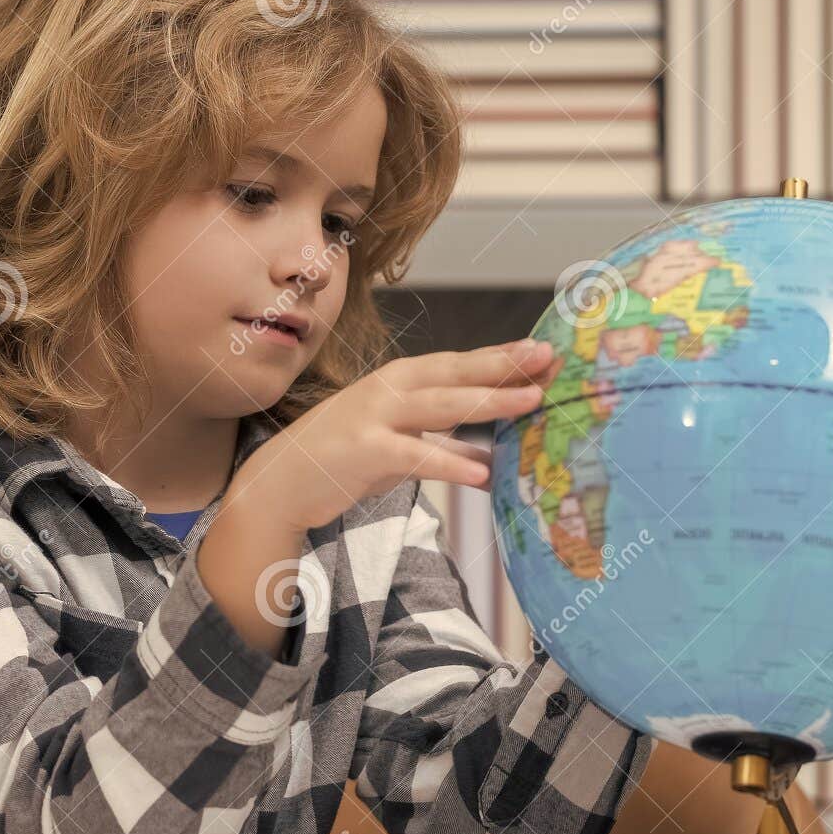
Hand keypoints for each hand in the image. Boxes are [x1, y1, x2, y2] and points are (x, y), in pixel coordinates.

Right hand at [234, 337, 554, 533]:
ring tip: (531, 402)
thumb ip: (448, 450)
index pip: (463, 365)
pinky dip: (450, 464)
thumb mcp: (402, 447)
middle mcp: (392, 388)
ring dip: (489, 401)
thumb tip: (495, 462)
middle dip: (506, 365)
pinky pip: (416, 455)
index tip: (549, 353)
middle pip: (458, 374)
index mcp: (404, 381)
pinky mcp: (365, 450)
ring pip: (442, 405)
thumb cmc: (345, 458)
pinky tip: (484, 474)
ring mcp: (376, 416)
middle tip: (550, 357)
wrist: (282, 481)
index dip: (505, 359)